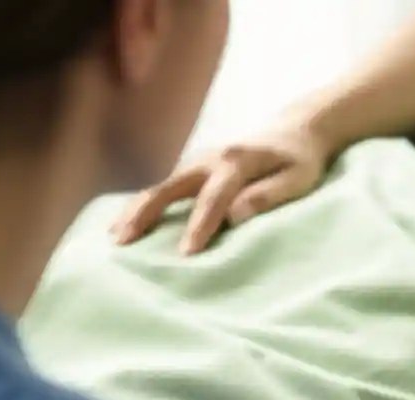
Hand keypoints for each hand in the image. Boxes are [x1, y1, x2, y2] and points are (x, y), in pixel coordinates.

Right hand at [111, 122, 332, 253]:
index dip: (200, 225)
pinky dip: (143, 205)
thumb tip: (237, 215)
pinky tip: (125, 225)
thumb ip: (270, 195)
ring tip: (114, 237)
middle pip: (171, 186)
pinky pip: (164, 188)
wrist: (295, 131)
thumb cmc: (300, 161)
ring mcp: (198, 161)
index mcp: (238, 161)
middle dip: (146, 214)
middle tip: (123, 242)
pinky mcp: (194, 168)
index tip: (186, 253)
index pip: (215, 197)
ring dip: (136, 210)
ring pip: (160, 186)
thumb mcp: (298, 178)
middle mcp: (211, 158)